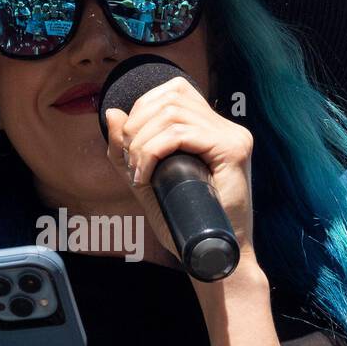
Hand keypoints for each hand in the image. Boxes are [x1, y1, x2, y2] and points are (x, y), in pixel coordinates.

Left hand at [103, 76, 254, 263]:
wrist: (210, 255)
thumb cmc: (183, 222)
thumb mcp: (146, 180)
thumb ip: (128, 150)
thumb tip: (112, 112)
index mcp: (211, 128)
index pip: (174, 91)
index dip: (142, 109)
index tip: (130, 147)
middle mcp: (225, 127)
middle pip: (170, 97)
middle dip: (138, 126)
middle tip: (131, 162)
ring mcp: (232, 136)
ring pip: (173, 113)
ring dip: (143, 142)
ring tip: (138, 172)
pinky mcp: (233, 150)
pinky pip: (182, 134)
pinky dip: (154, 151)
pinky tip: (146, 175)